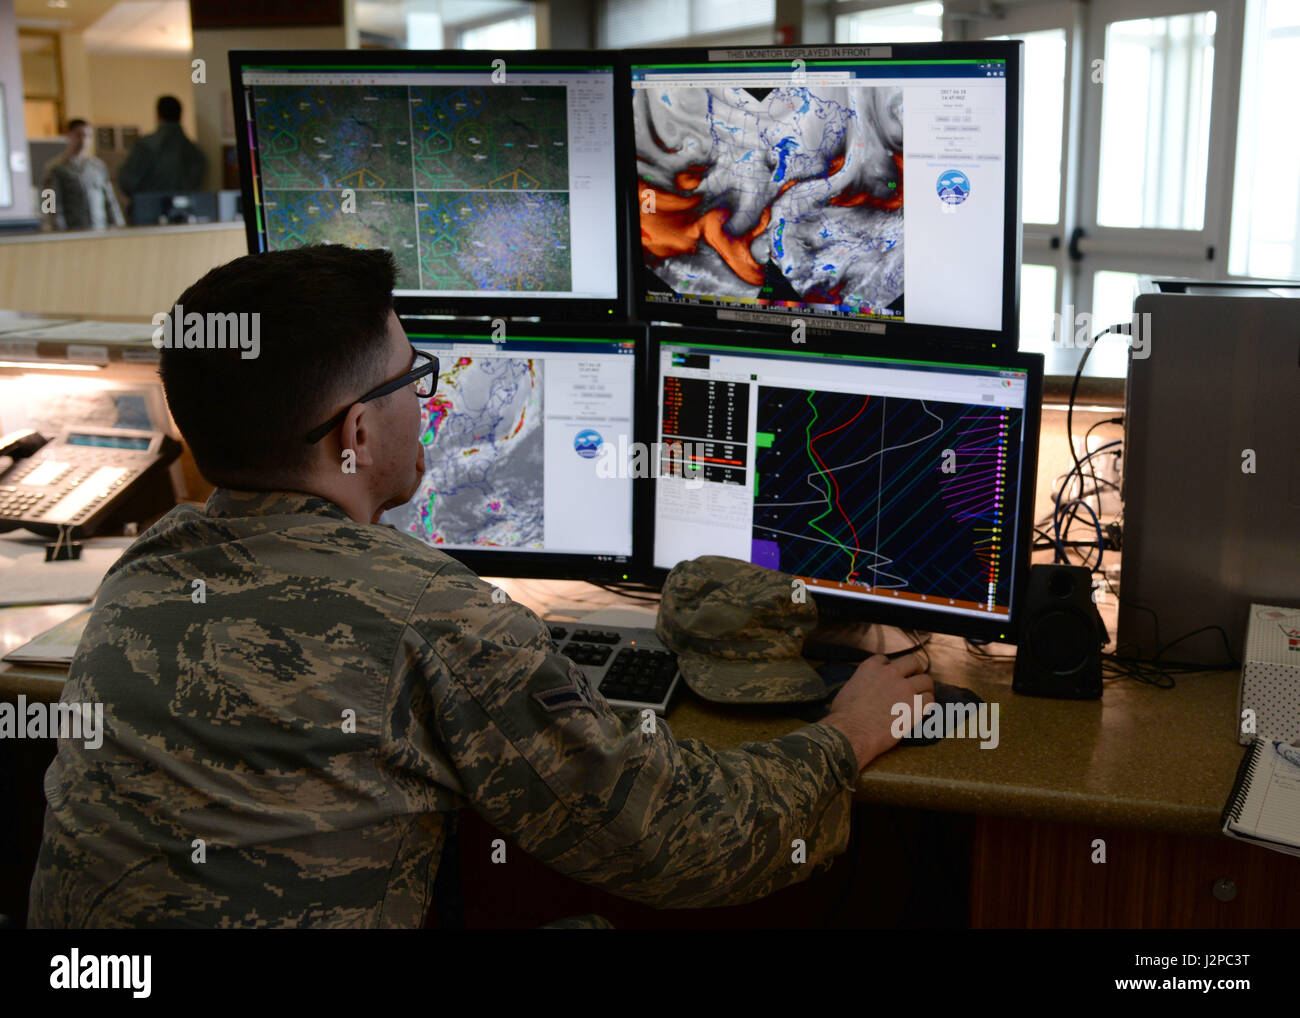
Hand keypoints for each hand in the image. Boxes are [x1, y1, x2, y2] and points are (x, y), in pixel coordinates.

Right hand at [821, 653, 933, 769]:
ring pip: (926, 680)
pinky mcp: (914, 705)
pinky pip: (929, 700)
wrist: (850, 732)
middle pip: (912, 662)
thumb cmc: (843, 716)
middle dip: (915, 670)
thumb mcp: (848, 689)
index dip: (890, 668)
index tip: (892, 677)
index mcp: (871, 667)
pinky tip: (923, 711)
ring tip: (924, 695)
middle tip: (915, 680)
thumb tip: (863, 690)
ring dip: (925, 688)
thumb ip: (861, 683)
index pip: (886, 660)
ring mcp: (904, 688)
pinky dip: (928, 704)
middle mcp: (889, 673)